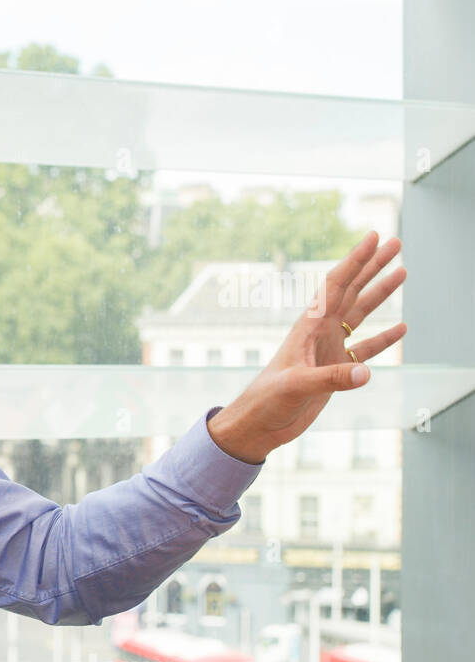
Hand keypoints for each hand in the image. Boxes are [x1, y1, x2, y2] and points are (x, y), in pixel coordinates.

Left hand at [207, 231, 407, 463]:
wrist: (258, 424)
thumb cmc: (267, 400)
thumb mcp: (297, 386)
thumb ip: (331, 378)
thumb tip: (364, 372)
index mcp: (309, 327)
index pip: (336, 286)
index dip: (355, 261)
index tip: (374, 237)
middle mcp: (320, 333)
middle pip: (351, 291)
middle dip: (373, 266)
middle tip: (396, 243)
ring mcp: (328, 350)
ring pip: (360, 314)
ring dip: (380, 294)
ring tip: (402, 273)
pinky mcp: (335, 370)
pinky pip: (364, 349)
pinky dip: (383, 339)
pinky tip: (401, 328)